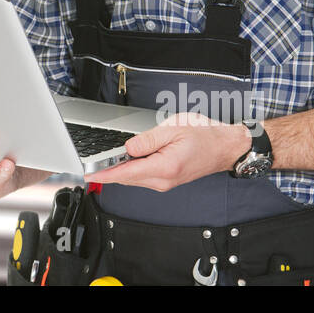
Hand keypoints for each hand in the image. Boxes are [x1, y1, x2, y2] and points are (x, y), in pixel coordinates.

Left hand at [86, 113, 249, 190]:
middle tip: (90, 161)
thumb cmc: (204, 136)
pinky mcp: (166, 181)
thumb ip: (148, 139)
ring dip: (119, 170)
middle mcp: (164, 180)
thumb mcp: (173, 129)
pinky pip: (142, 178)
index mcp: (164, 166)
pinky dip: (131, 171)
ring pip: (133, 179)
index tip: (89, 173)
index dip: (105, 174)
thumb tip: (127, 147)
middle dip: (108, 170)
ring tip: (105, 159)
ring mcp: (165, 183)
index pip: (126, 173)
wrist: (224, 148)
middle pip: (126, 178)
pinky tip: (125, 161)